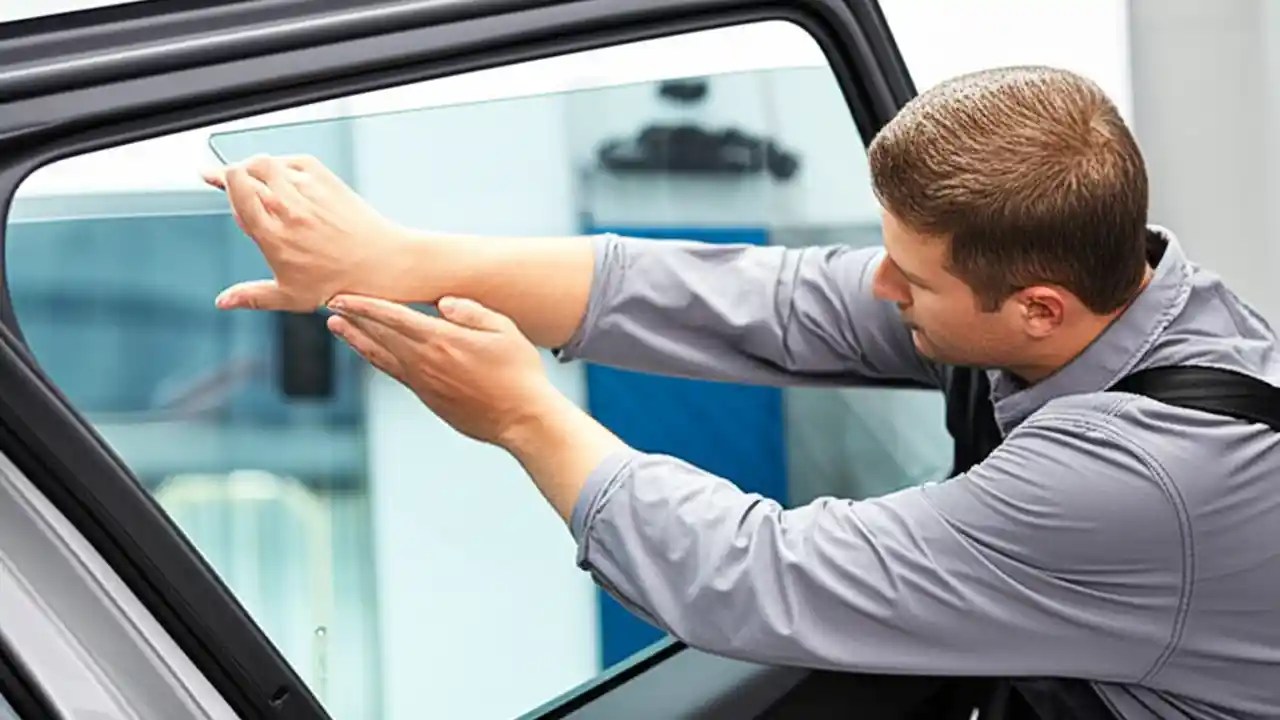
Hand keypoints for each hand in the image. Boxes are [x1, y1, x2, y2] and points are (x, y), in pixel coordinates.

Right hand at [203, 154, 410, 311]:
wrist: (381, 264)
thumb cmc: (339, 283)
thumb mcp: (291, 295)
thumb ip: (253, 295)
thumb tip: (223, 302)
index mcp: (272, 235)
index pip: (236, 188)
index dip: (220, 178)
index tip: (212, 177)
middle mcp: (287, 208)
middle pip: (246, 169)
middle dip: (234, 173)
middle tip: (229, 180)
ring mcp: (307, 191)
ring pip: (268, 162)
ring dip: (256, 166)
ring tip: (254, 180)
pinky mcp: (326, 180)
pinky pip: (293, 160)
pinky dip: (282, 165)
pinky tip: (281, 177)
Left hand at [326, 293, 559, 445]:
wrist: (522, 420)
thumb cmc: (519, 372)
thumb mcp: (504, 331)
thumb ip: (472, 312)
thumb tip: (442, 303)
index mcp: (441, 340)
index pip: (392, 317)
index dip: (363, 305)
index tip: (340, 296)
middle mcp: (425, 362)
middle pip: (379, 335)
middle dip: (353, 317)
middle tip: (329, 302)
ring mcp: (423, 383)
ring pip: (380, 356)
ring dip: (355, 339)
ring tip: (335, 326)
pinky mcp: (428, 397)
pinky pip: (394, 373)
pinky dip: (376, 359)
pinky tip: (368, 352)